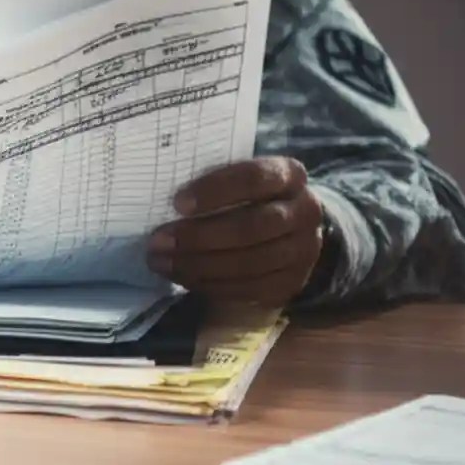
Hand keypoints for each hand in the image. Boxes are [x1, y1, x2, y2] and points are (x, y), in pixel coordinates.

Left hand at [146, 157, 324, 306]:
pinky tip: (181, 277)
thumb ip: (212, 181)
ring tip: (160, 262)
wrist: (286, 230)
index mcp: (289, 175)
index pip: (255, 178)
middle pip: (251, 227)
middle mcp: (305, 212)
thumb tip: (161, 191)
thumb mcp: (236, 177)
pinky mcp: (291, 283)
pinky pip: (248, 289)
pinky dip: (210, 285)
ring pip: (249, 263)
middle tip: (159, 241)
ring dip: (198, 265)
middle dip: (199, 236)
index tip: (177, 203)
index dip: (215, 190)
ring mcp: (303, 251)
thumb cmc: (247, 196)